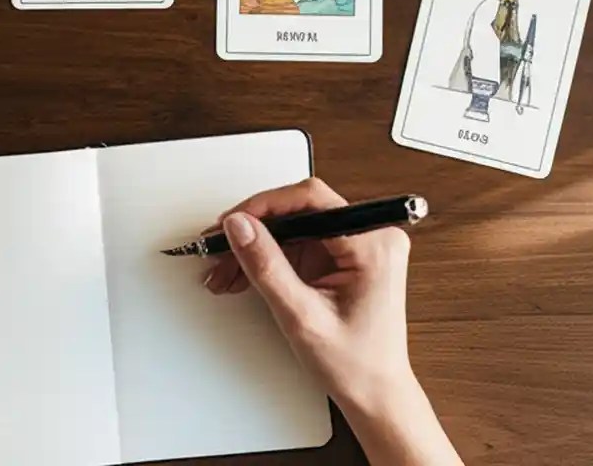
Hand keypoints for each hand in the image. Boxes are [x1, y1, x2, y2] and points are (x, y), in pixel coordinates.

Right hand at [203, 177, 410, 407]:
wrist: (374, 393)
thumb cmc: (356, 364)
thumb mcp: (301, 316)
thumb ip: (267, 266)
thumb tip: (240, 226)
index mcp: (373, 245)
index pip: (311, 200)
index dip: (265, 205)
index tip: (233, 222)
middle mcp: (372, 236)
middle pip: (298, 212)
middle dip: (254, 230)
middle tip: (218, 248)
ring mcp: (358, 245)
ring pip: (293, 227)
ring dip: (256, 246)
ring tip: (224, 270)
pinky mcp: (343, 256)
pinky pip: (299, 243)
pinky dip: (269, 258)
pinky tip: (243, 274)